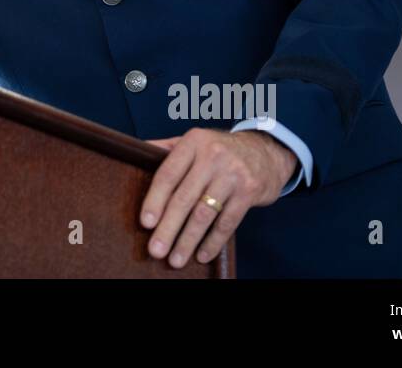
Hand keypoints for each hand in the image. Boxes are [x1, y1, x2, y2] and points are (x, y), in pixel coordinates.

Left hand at [139, 128, 296, 267]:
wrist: (266, 151)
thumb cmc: (221, 150)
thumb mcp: (195, 141)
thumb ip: (167, 148)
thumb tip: (136, 151)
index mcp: (193, 142)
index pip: (168, 174)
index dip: (154, 200)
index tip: (145, 222)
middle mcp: (212, 156)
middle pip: (184, 198)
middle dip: (168, 227)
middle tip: (156, 250)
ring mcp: (232, 174)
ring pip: (204, 214)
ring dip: (188, 240)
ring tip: (175, 259)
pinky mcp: (249, 191)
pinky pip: (227, 222)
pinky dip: (213, 242)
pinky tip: (201, 255)